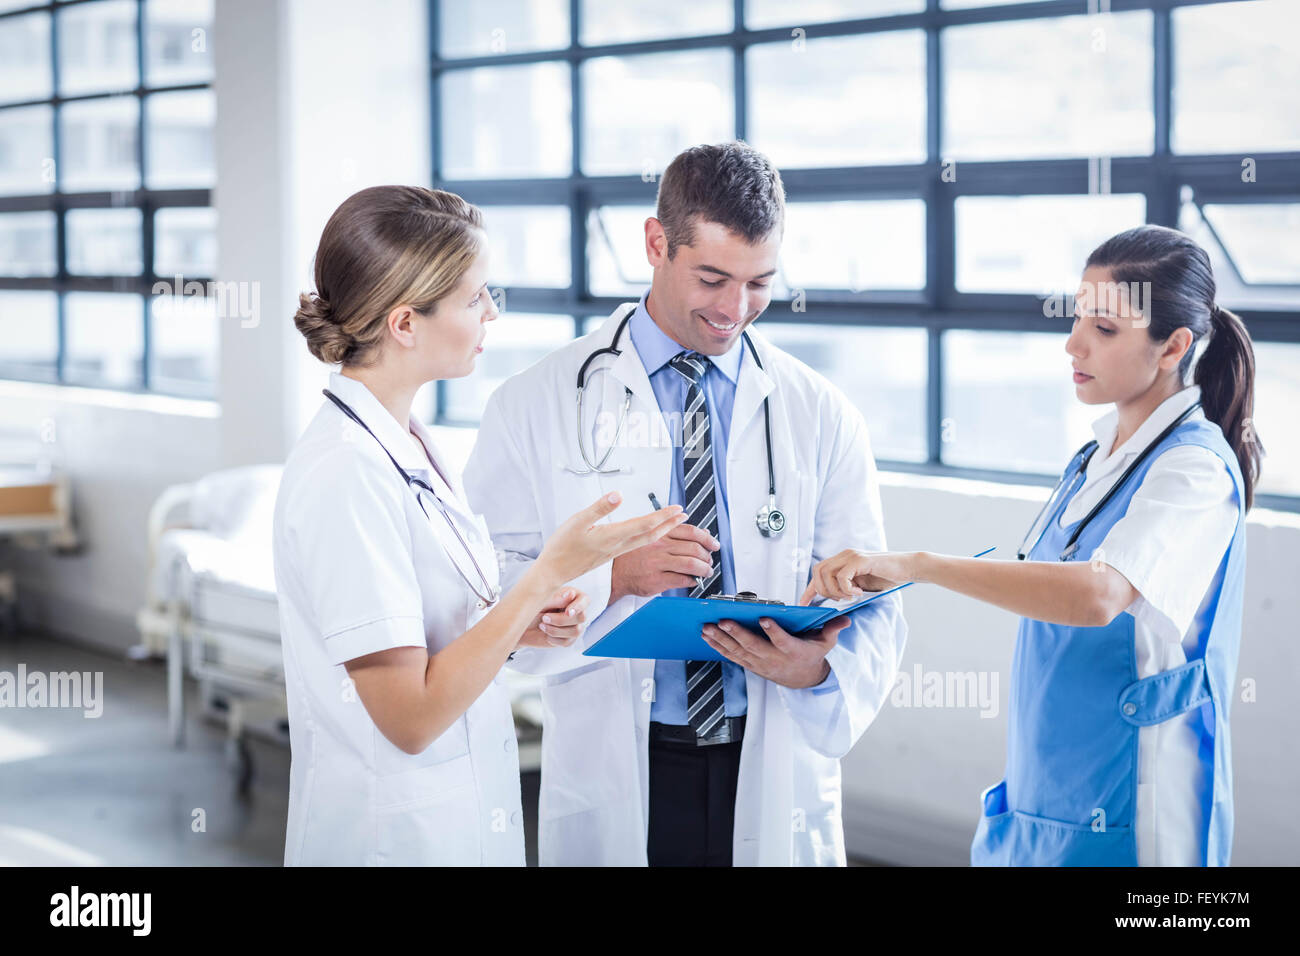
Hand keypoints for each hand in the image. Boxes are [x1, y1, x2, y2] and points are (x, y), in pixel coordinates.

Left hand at [517, 587, 588, 648]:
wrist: (520, 625)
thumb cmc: (530, 609)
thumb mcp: (542, 601)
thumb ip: (557, 598)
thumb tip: (572, 594)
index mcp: (570, 597)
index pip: (585, 600)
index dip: (579, 606)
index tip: (568, 611)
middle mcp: (574, 611)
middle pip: (581, 617)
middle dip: (561, 620)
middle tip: (545, 617)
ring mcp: (572, 625)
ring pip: (576, 631)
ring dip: (556, 630)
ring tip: (542, 625)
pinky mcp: (567, 638)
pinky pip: (567, 642)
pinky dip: (554, 639)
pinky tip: (545, 633)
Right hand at [536, 492, 686, 589]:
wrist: (553, 573)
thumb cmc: (561, 548)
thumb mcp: (576, 522)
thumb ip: (599, 508)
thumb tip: (618, 495)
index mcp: (611, 536)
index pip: (644, 525)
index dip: (663, 516)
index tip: (677, 508)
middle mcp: (617, 546)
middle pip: (650, 535)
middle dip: (669, 524)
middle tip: (684, 515)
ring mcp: (614, 552)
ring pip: (644, 541)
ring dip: (662, 531)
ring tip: (672, 523)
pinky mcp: (609, 555)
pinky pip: (635, 545)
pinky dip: (648, 537)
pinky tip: (648, 534)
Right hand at [609, 522, 719, 602]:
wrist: (614, 572)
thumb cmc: (632, 555)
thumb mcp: (650, 536)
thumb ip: (673, 533)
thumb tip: (699, 534)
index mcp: (659, 533)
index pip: (691, 531)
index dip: (707, 538)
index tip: (714, 544)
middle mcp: (660, 545)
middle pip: (694, 548)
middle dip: (707, 556)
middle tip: (709, 561)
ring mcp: (658, 562)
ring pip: (691, 563)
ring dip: (704, 569)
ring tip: (706, 572)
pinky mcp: (657, 579)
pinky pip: (682, 579)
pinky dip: (693, 580)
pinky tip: (693, 580)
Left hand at [701, 616, 849, 688]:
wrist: (802, 679)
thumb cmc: (811, 654)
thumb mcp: (825, 643)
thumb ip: (832, 629)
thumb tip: (845, 618)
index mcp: (792, 650)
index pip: (783, 641)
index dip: (774, 631)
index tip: (765, 618)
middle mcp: (773, 658)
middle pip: (753, 646)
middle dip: (736, 633)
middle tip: (722, 620)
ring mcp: (759, 663)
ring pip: (738, 651)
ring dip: (721, 639)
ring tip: (707, 627)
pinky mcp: (750, 664)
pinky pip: (732, 656)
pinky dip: (718, 646)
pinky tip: (707, 636)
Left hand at [799, 550, 915, 605]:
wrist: (908, 568)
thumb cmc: (887, 577)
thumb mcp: (861, 585)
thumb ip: (846, 589)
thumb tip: (832, 602)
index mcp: (842, 560)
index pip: (818, 573)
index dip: (808, 590)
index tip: (802, 604)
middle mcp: (844, 555)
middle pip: (818, 572)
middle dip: (823, 591)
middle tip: (840, 599)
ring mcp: (852, 555)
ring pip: (826, 573)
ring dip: (836, 590)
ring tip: (851, 596)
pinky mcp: (861, 559)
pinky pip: (842, 576)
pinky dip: (847, 588)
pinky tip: (859, 592)